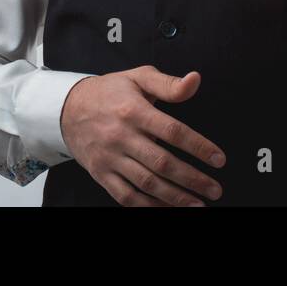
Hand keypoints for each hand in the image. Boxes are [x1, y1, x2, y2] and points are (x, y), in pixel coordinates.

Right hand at [59, 66, 225, 206]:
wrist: (67, 109)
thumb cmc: (109, 92)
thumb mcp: (138, 78)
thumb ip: (169, 83)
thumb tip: (195, 80)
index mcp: (134, 110)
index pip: (172, 131)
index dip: (198, 147)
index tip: (219, 159)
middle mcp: (122, 136)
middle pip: (162, 162)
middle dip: (193, 179)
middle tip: (215, 189)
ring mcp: (110, 158)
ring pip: (147, 183)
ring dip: (175, 197)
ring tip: (198, 204)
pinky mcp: (101, 174)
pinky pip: (127, 196)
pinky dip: (148, 206)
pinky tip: (167, 208)